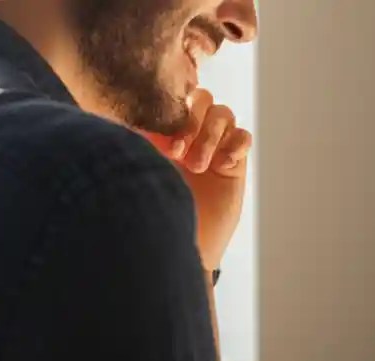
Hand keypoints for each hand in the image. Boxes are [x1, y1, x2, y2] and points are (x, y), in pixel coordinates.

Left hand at [142, 89, 252, 272]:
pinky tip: (223, 164)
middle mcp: (190, 135)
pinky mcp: (234, 164)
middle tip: (178, 153)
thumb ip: (138, 142)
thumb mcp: (139, 171)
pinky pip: (244, 137)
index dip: (171, 111)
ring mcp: (214, 147)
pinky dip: (236, 144)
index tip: (161, 144)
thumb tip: (130, 119)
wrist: (177, 246)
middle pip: (202, 99)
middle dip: (191, 122)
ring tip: (199, 166)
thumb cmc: (152, 213)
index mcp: (164, 130)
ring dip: (210, 135)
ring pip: (223, 114)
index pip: (175, 98)